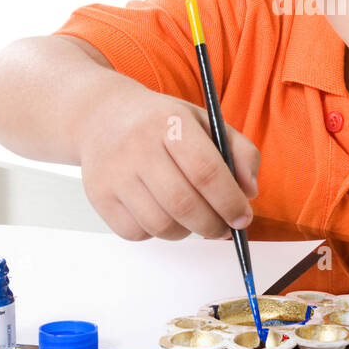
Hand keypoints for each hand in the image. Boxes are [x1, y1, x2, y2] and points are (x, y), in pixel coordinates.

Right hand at [77, 79, 259, 240]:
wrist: (103, 115)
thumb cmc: (162, 123)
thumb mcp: (206, 121)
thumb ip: (239, 151)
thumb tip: (249, 192)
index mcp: (170, 122)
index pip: (206, 171)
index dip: (230, 201)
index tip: (243, 219)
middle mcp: (138, 146)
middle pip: (183, 204)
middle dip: (212, 225)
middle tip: (223, 229)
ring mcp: (114, 172)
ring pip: (160, 225)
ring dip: (186, 232)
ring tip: (193, 220)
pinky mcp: (98, 195)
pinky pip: (136, 233)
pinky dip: (157, 233)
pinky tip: (163, 215)